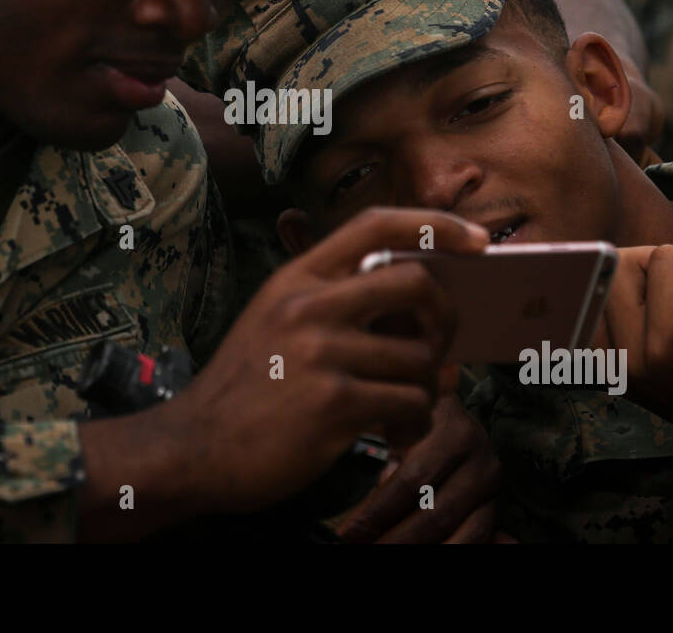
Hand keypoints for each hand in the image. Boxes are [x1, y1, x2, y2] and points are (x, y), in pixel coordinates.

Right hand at [158, 207, 487, 514]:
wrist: (195, 447)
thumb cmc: (247, 388)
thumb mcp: (276, 321)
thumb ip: (338, 305)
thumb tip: (427, 320)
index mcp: (297, 277)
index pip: (376, 225)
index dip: (434, 225)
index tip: (477, 241)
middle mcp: (308, 304)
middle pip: (415, 282)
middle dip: (445, 316)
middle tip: (441, 345)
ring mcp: (320, 352)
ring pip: (420, 357)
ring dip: (427, 388)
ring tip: (407, 405)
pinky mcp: (333, 403)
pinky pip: (411, 403)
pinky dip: (416, 422)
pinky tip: (398, 433)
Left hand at [336, 393, 497, 542]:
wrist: (459, 419)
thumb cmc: (419, 423)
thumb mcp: (400, 426)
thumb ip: (389, 461)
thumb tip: (372, 510)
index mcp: (453, 433)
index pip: (411, 482)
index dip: (376, 513)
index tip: (348, 533)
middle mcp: (482, 461)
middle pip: (436, 516)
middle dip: (396, 541)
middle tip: (364, 549)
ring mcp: (495, 488)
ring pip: (464, 536)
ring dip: (423, 551)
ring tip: (387, 552)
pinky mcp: (498, 509)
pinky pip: (479, 539)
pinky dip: (449, 549)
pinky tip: (422, 552)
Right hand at [592, 245, 672, 451]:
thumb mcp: (661, 367)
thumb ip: (637, 323)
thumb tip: (632, 257)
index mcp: (610, 364)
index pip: (593, 286)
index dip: (636, 270)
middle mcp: (625, 356)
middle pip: (623, 263)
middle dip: (671, 264)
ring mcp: (660, 345)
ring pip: (667, 259)